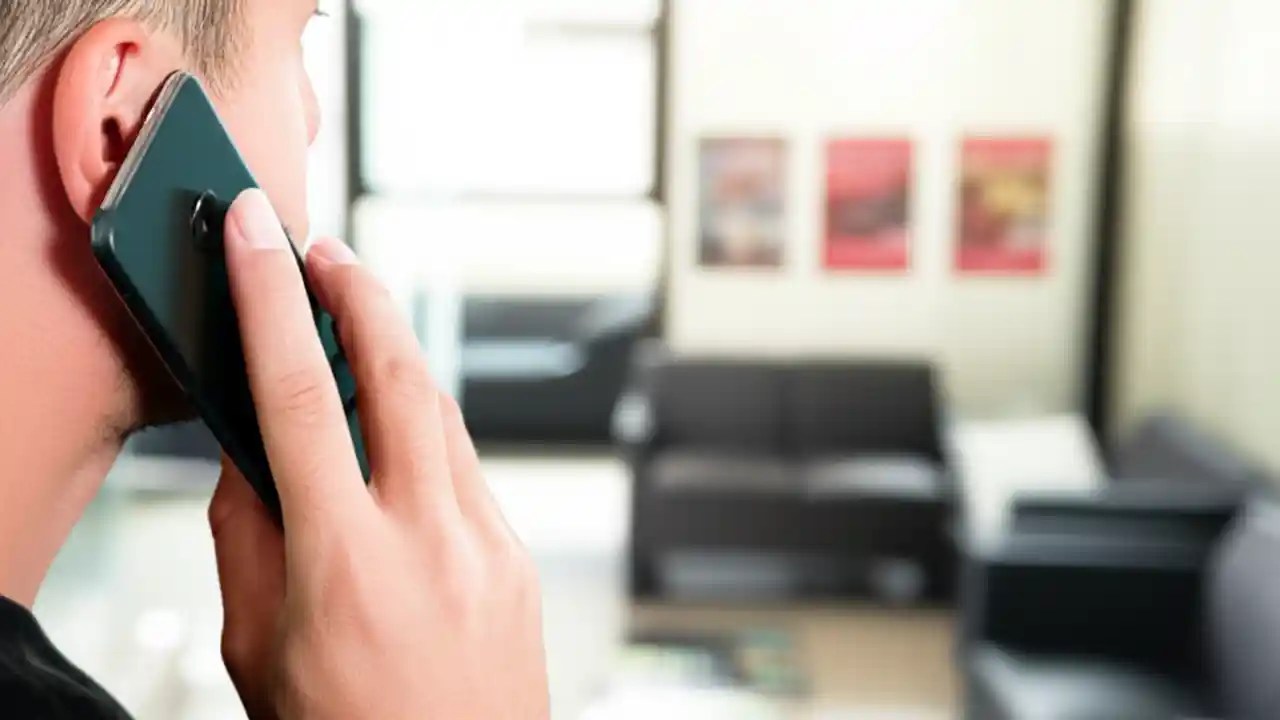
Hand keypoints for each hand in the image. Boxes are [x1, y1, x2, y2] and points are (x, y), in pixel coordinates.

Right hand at [207, 189, 548, 719]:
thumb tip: (251, 451)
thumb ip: (249, 539)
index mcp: (346, 561)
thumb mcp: (258, 649)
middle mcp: (432, 538)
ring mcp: (489, 545)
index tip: (258, 234)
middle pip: (402, 372)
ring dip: (395, 361)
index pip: (299, 393)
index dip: (270, 297)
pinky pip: (466, 472)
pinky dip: (425, 439)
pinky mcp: (521, 558)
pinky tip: (396, 447)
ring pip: (441, 415)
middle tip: (324, 254)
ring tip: (352, 336)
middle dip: (361, 294)